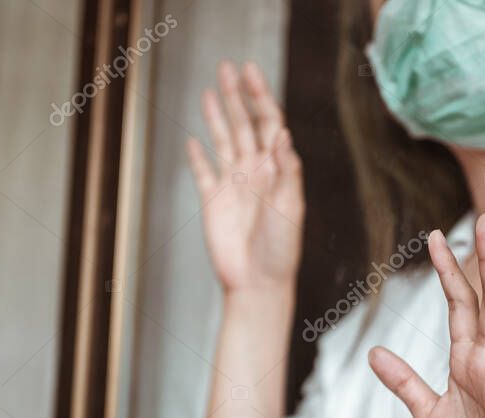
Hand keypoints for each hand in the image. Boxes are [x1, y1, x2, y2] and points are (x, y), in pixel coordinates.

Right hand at [186, 62, 304, 292]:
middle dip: (237, 96)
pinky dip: (197, 156)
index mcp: (276, 170)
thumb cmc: (281, 250)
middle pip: (245, 125)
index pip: (269, 124)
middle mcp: (255, 173)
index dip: (261, 97)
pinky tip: (194, 140)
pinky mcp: (214, 202)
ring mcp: (234, 186)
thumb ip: (286, 170)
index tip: (250, 72)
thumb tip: (283, 134)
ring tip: (210, 90)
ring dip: (217, 116)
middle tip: (228, 67)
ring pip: (223, 141)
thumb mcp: (290, 208)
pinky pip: (203, 173)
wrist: (258, 283)